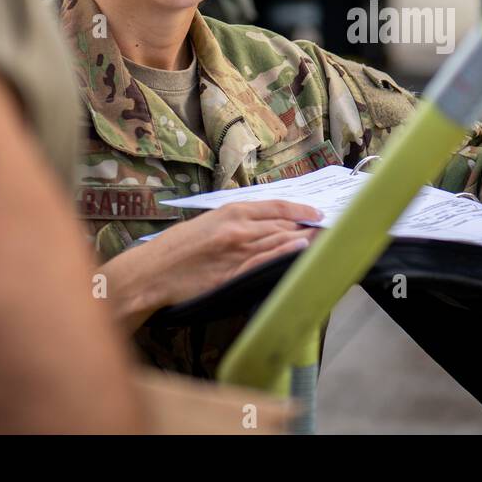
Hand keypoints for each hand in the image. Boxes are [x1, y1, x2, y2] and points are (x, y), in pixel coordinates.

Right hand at [99, 200, 320, 330]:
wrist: (152, 272)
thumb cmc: (177, 247)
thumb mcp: (208, 222)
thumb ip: (237, 221)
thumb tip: (267, 223)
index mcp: (231, 212)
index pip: (277, 207)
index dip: (301, 210)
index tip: (318, 213)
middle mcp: (238, 229)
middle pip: (284, 225)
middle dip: (308, 227)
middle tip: (329, 229)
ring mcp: (238, 252)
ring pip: (279, 242)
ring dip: (304, 241)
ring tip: (324, 241)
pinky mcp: (234, 274)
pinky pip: (266, 263)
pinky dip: (286, 256)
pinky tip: (301, 253)